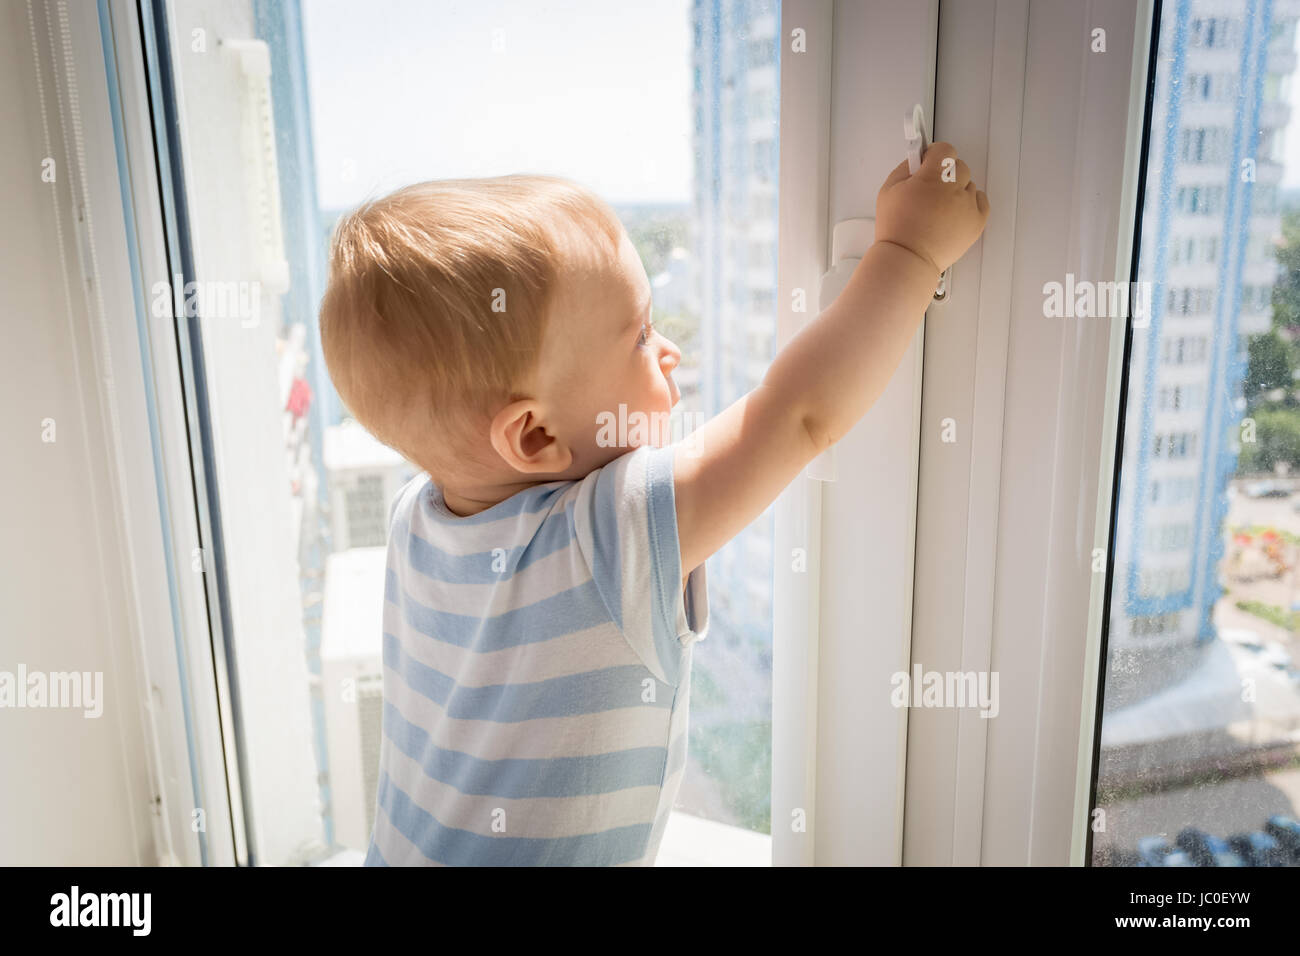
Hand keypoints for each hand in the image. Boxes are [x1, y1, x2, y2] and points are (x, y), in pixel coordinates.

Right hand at [873, 142, 989, 275]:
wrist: (908, 259)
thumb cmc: (896, 230)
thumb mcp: (888, 190)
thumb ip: (904, 168)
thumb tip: (917, 160)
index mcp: (932, 177)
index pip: (945, 150)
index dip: (934, 155)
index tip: (928, 163)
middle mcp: (954, 188)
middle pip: (959, 166)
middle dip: (945, 174)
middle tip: (930, 190)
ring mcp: (968, 205)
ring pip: (968, 185)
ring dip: (956, 191)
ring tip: (938, 209)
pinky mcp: (977, 221)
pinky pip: (980, 201)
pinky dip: (970, 204)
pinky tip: (954, 213)